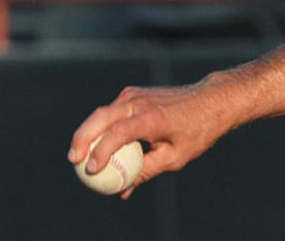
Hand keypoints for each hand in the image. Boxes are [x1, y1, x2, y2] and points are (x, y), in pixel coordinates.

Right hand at [68, 81, 234, 198]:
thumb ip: (147, 171)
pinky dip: (100, 128)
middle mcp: (140, 102)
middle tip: (73, 160)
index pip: (118, 132)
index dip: (102, 151)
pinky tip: (95, 147)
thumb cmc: (197, 131)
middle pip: (100, 118)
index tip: (92, 169)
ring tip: (78, 157)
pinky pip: (110, 112)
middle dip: (82, 139)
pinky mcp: (132, 94)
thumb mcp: (176, 157)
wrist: (211, 100)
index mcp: (153, 117)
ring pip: (101, 114)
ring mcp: (134, 95)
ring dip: (87, 133)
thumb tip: (123, 189)